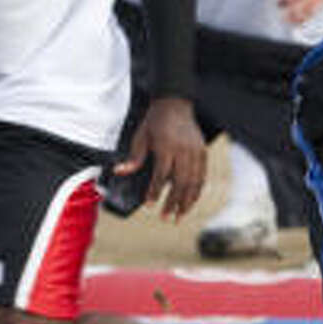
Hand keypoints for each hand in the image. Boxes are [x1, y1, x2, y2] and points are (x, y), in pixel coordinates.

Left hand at [115, 96, 205, 220]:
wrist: (175, 104)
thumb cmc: (155, 122)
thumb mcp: (140, 137)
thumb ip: (134, 157)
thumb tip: (119, 171)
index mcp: (167, 146)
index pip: (161, 174)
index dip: (155, 191)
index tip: (150, 205)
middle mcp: (183, 150)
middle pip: (180, 182)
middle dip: (173, 203)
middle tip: (166, 218)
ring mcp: (196, 152)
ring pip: (194, 182)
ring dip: (187, 202)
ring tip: (179, 216)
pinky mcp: (203, 153)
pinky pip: (202, 176)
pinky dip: (196, 191)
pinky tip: (190, 202)